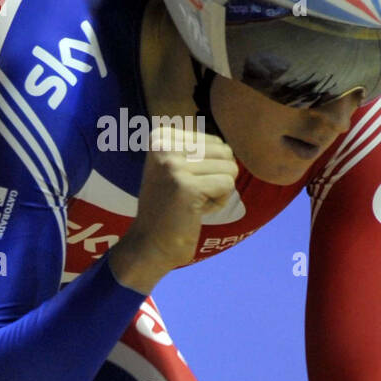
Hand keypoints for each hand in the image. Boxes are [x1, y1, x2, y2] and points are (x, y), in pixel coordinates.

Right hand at [107, 126, 237, 292]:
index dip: (209, 168)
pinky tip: (196, 211)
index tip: (183, 184)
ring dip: (218, 191)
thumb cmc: (169, 207)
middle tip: (190, 195)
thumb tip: (230, 148)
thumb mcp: (175, 167)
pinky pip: (227, 185)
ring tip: (192, 202)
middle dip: (217, 178)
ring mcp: (173, 165)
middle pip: (224, 152)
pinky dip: (219, 202)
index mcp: (161, 136)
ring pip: (229, 168)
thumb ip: (198, 150)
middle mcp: (163, 145)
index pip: (215, 141)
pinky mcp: (187, 186)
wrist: (150, 244)